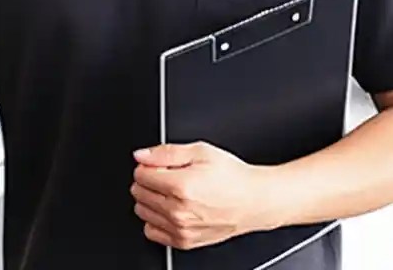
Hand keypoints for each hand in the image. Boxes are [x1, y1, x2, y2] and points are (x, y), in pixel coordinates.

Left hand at [131, 141, 274, 250]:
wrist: (254, 201)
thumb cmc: (232, 177)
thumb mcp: (202, 151)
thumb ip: (166, 152)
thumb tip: (141, 155)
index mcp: (181, 186)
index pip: (140, 174)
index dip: (149, 165)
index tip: (160, 165)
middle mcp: (178, 211)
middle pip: (138, 192)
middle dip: (149, 181)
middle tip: (169, 176)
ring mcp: (180, 229)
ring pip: (142, 211)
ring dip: (151, 200)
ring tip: (172, 192)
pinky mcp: (184, 241)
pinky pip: (151, 231)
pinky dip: (155, 220)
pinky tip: (170, 209)